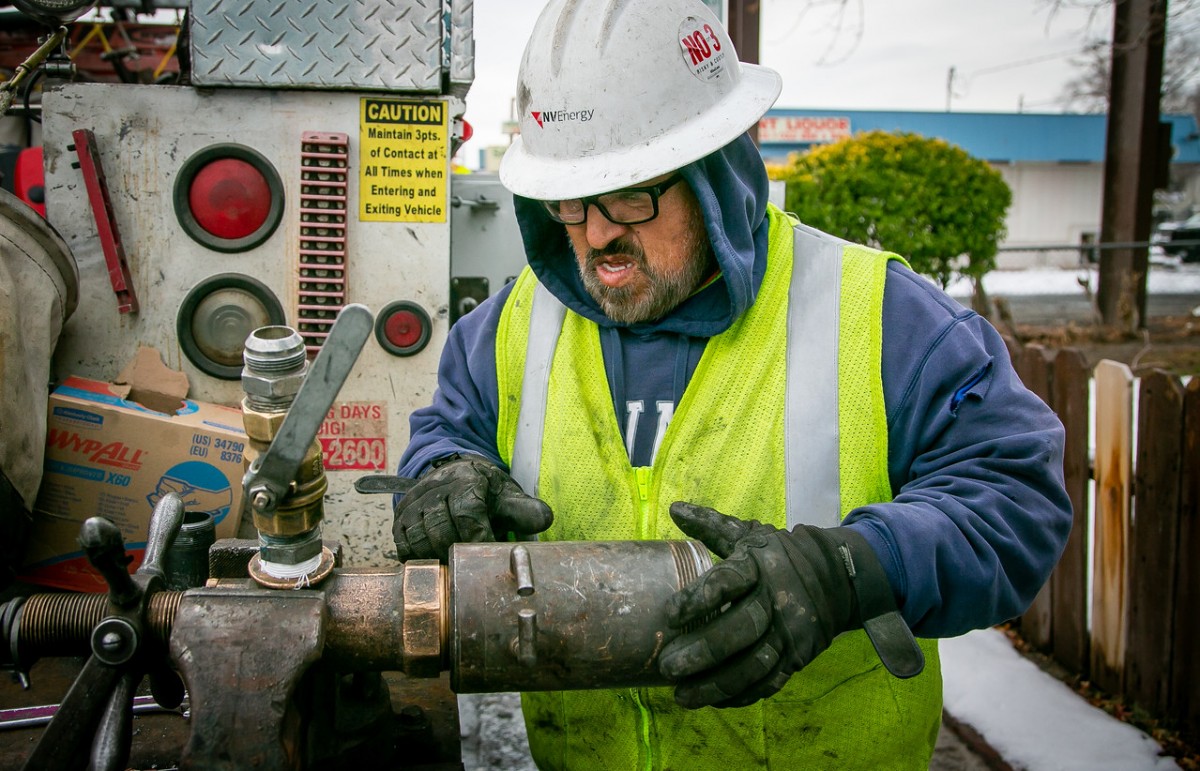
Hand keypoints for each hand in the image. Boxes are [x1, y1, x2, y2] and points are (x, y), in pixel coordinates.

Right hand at [392, 455, 552, 561]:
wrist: (451, 477)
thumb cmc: (483, 492)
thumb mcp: (506, 496)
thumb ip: (523, 510)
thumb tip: (546, 519)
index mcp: (465, 480)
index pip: (468, 513)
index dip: (479, 539)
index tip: (488, 556)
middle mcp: (434, 488)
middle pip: (442, 531)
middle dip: (459, 553)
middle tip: (473, 565)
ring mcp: (413, 504)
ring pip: (421, 541)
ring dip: (439, 558)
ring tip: (456, 563)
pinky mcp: (399, 519)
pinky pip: (405, 547)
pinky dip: (421, 559)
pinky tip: (437, 560)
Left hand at [658, 502, 922, 708]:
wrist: (837, 576)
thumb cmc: (778, 554)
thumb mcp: (748, 534)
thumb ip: (711, 525)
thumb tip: (673, 508)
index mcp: (758, 565)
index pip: (728, 582)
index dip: (699, 598)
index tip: (670, 614)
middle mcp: (775, 600)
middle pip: (740, 630)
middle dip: (703, 652)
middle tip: (667, 667)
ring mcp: (789, 633)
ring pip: (753, 665)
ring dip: (716, 685)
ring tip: (681, 696)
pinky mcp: (797, 657)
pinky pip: (769, 682)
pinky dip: (740, 696)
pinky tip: (712, 701)